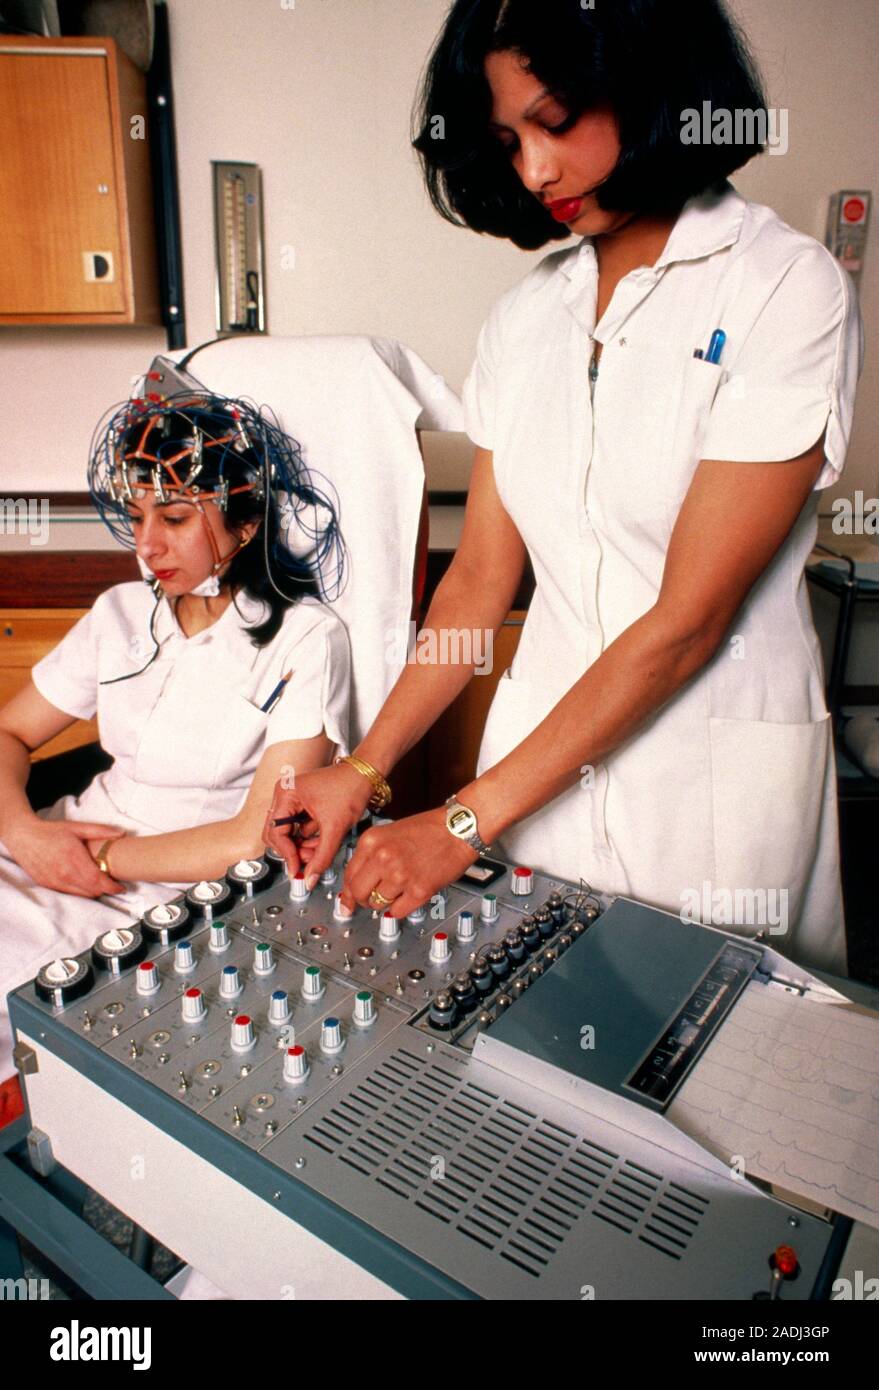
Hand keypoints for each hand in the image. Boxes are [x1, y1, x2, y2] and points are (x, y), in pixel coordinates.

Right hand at [4, 818, 124, 896]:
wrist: (24, 837)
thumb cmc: (51, 832)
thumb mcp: (77, 827)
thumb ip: (100, 831)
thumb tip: (121, 833)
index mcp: (74, 859)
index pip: (98, 881)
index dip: (112, 887)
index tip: (121, 887)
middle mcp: (65, 873)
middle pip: (92, 891)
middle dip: (105, 890)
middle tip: (113, 884)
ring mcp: (55, 881)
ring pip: (81, 895)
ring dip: (93, 892)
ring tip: (100, 883)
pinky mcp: (48, 885)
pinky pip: (69, 894)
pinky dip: (80, 891)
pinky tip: (83, 883)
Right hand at [262, 762, 371, 883]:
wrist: (367, 775)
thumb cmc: (351, 787)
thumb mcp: (335, 827)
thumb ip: (321, 857)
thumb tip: (310, 878)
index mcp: (286, 793)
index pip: (276, 832)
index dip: (287, 854)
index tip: (297, 869)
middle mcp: (285, 794)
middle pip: (277, 834)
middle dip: (294, 850)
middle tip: (310, 861)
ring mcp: (293, 799)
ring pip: (289, 833)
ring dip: (303, 846)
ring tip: (321, 849)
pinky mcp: (303, 804)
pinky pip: (299, 828)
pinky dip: (309, 838)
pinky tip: (323, 840)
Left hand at [341, 806, 476, 917]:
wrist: (458, 828)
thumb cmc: (429, 829)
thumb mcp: (389, 834)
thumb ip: (370, 857)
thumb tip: (354, 887)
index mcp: (371, 841)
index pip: (349, 876)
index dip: (349, 891)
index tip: (349, 901)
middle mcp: (382, 857)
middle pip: (358, 894)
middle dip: (364, 900)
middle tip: (372, 899)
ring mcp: (400, 875)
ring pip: (378, 904)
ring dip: (386, 902)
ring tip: (399, 889)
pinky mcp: (419, 890)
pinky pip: (397, 911)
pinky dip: (401, 908)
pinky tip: (408, 895)